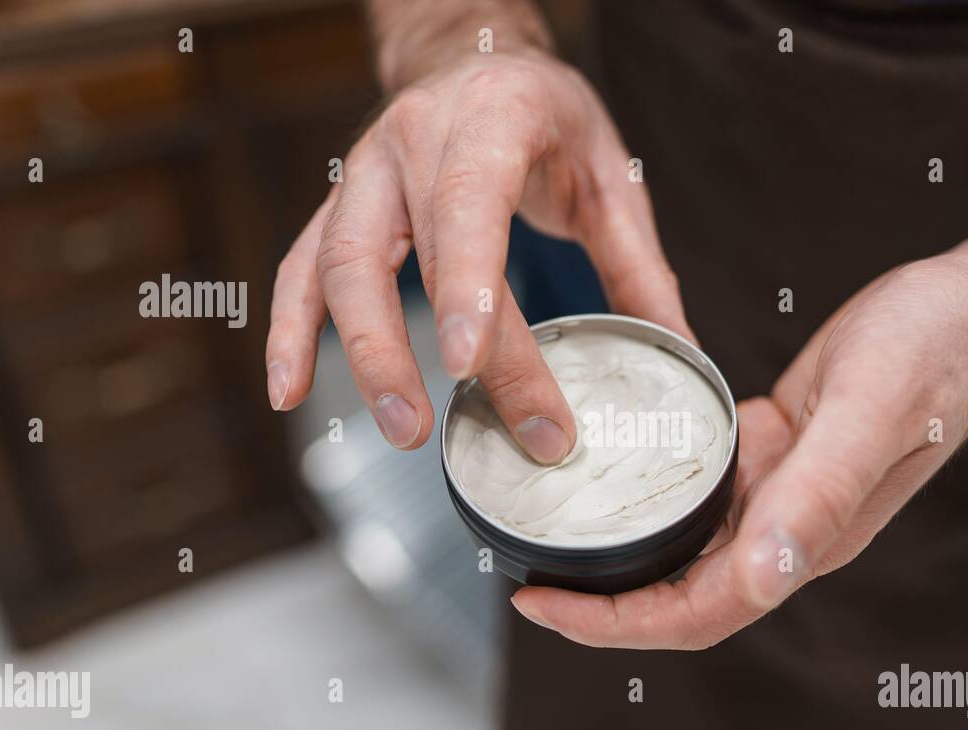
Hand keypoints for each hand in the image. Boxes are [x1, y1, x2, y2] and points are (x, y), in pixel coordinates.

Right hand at [266, 48, 685, 461]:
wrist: (476, 59)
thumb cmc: (545, 115)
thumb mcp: (609, 174)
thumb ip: (638, 264)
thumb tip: (677, 350)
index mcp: (493, 119)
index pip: (470, 203)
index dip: (467, 287)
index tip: (472, 369)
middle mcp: (415, 140)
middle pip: (405, 255)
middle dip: (420, 350)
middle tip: (444, 432)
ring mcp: (366, 173)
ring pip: (338, 264)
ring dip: (361, 354)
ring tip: (400, 429)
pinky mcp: (341, 206)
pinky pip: (301, 268)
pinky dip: (292, 330)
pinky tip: (290, 389)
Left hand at [510, 255, 967, 647]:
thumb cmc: (933, 354)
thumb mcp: (869, 413)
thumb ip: (819, 495)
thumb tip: (767, 577)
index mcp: (808, 538)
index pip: (700, 611)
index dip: (617, 624)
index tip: (541, 607)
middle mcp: (788, 529)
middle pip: (683, 597)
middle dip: (602, 606)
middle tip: (524, 582)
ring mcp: (780, 494)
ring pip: (687, 551)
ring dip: (619, 557)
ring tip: (546, 537)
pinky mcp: (773, 454)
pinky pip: (701, 495)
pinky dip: (648, 498)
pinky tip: (606, 475)